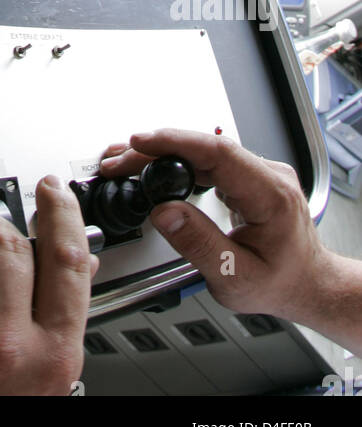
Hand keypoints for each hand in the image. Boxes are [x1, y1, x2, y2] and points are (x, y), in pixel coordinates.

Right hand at [99, 128, 338, 325]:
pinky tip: (151, 165)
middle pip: (204, 147)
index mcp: (271, 195)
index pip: (219, 152)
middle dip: (155, 148)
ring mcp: (259, 172)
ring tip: (124, 161)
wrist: (308, 284)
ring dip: (161, 152)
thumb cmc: (282, 284)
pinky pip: (207, 158)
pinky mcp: (247, 175)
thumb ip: (198, 244)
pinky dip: (175, 160)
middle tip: (118, 162)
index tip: (142, 142)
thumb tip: (164, 212)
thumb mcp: (236, 277)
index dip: (176, 142)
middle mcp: (268, 175)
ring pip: (203, 150)